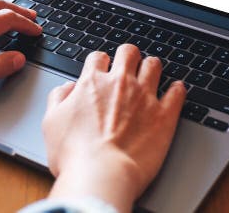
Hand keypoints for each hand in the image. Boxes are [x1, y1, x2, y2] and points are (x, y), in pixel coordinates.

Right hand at [42, 44, 186, 211]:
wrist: (100, 175)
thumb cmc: (74, 155)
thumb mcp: (51, 123)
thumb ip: (58, 99)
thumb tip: (67, 88)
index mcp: (92, 83)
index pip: (98, 57)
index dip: (100, 62)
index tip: (102, 69)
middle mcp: (120, 83)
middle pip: (129, 52)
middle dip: (128, 56)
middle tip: (128, 65)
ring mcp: (144, 97)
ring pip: (153, 65)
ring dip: (151, 67)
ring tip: (151, 73)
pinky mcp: (164, 115)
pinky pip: (177, 92)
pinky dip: (177, 89)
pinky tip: (176, 90)